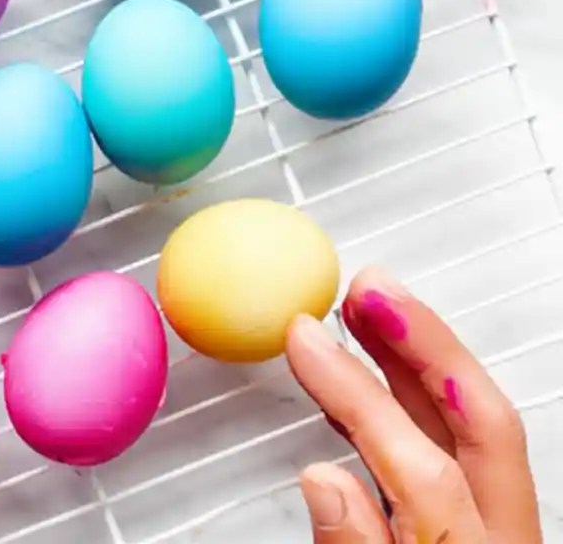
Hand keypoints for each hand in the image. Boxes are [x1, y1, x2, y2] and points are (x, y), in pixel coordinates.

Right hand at [285, 267, 540, 542]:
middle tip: (368, 288)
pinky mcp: (483, 534)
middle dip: (423, 343)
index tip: (305, 338)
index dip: (357, 392)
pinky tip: (367, 387)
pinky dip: (412, 405)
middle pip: (479, 424)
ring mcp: (500, 537)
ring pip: (472, 432)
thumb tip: (325, 482)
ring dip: (413, 361)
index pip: (420, 467)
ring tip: (362, 311)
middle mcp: (501, 543)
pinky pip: (459, 455)